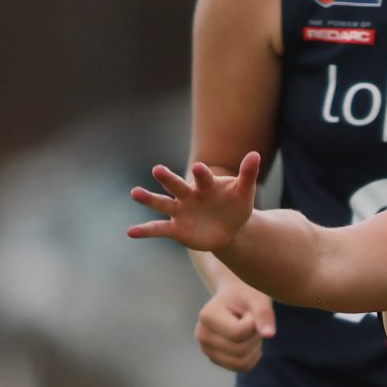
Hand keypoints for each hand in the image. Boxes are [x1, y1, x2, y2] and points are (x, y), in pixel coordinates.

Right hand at [129, 153, 258, 254]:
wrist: (229, 227)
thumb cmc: (235, 205)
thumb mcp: (244, 192)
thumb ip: (247, 174)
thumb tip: (255, 154)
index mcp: (205, 185)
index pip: (203, 178)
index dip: (201, 174)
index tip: (199, 167)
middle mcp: (188, 196)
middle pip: (176, 186)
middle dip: (168, 179)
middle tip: (157, 170)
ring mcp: (180, 212)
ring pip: (162, 204)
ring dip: (149, 199)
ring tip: (135, 192)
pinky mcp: (176, 229)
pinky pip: (159, 229)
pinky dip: (145, 231)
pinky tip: (131, 232)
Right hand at [194, 280, 275, 372]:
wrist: (236, 298)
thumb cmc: (247, 295)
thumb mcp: (258, 298)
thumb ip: (264, 313)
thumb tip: (269, 335)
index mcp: (207, 316)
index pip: (238, 333)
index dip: (254, 324)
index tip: (250, 312)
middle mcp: (202, 336)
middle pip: (240, 350)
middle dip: (255, 336)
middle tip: (253, 321)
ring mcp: (207, 350)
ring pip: (241, 363)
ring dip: (254, 348)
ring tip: (250, 331)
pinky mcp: (216, 359)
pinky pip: (242, 367)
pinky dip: (252, 356)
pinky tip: (249, 340)